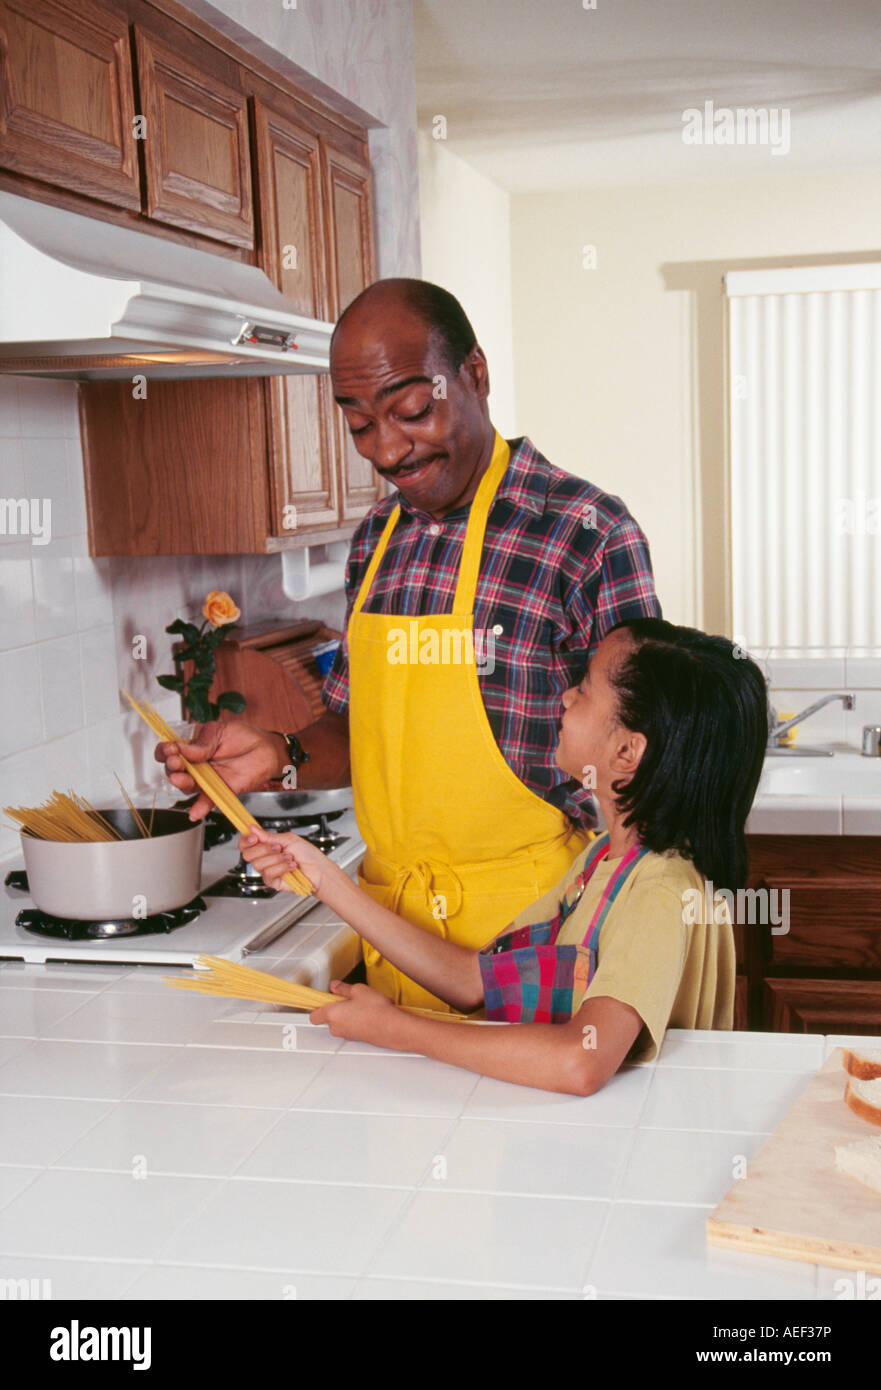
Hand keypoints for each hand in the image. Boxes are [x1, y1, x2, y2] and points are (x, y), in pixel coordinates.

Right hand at [154, 720, 284, 820]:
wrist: (268, 749)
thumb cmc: (244, 738)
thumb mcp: (220, 731)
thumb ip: (201, 742)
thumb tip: (182, 750)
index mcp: (192, 748)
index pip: (170, 751)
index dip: (165, 751)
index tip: (170, 749)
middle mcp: (196, 766)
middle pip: (174, 771)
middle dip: (172, 767)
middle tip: (176, 762)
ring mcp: (207, 779)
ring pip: (188, 786)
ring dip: (181, 783)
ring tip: (181, 778)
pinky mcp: (220, 791)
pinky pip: (207, 801)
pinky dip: (200, 807)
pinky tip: (195, 812)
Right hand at [238, 823, 334, 896]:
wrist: (318, 870)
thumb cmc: (308, 855)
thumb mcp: (289, 839)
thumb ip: (268, 836)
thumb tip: (252, 828)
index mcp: (267, 846)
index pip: (246, 844)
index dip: (246, 840)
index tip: (253, 838)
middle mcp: (265, 858)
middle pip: (247, 854)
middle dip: (264, 849)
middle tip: (278, 848)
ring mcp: (268, 870)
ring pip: (258, 864)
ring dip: (276, 859)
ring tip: (289, 857)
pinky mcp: (272, 881)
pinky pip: (268, 873)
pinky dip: (281, 867)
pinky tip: (290, 866)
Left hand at [309, 980, 398, 1044]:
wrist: (393, 1027)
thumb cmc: (376, 1010)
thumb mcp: (358, 990)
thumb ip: (343, 988)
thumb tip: (335, 986)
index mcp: (332, 1014)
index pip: (314, 1016)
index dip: (318, 1007)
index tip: (323, 1000)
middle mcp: (337, 1027)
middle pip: (329, 1018)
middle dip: (337, 1007)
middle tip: (349, 998)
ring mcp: (347, 1034)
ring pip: (342, 1022)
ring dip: (349, 1013)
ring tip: (364, 1004)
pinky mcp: (358, 1038)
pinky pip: (353, 1026)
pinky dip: (358, 1020)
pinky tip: (371, 1012)